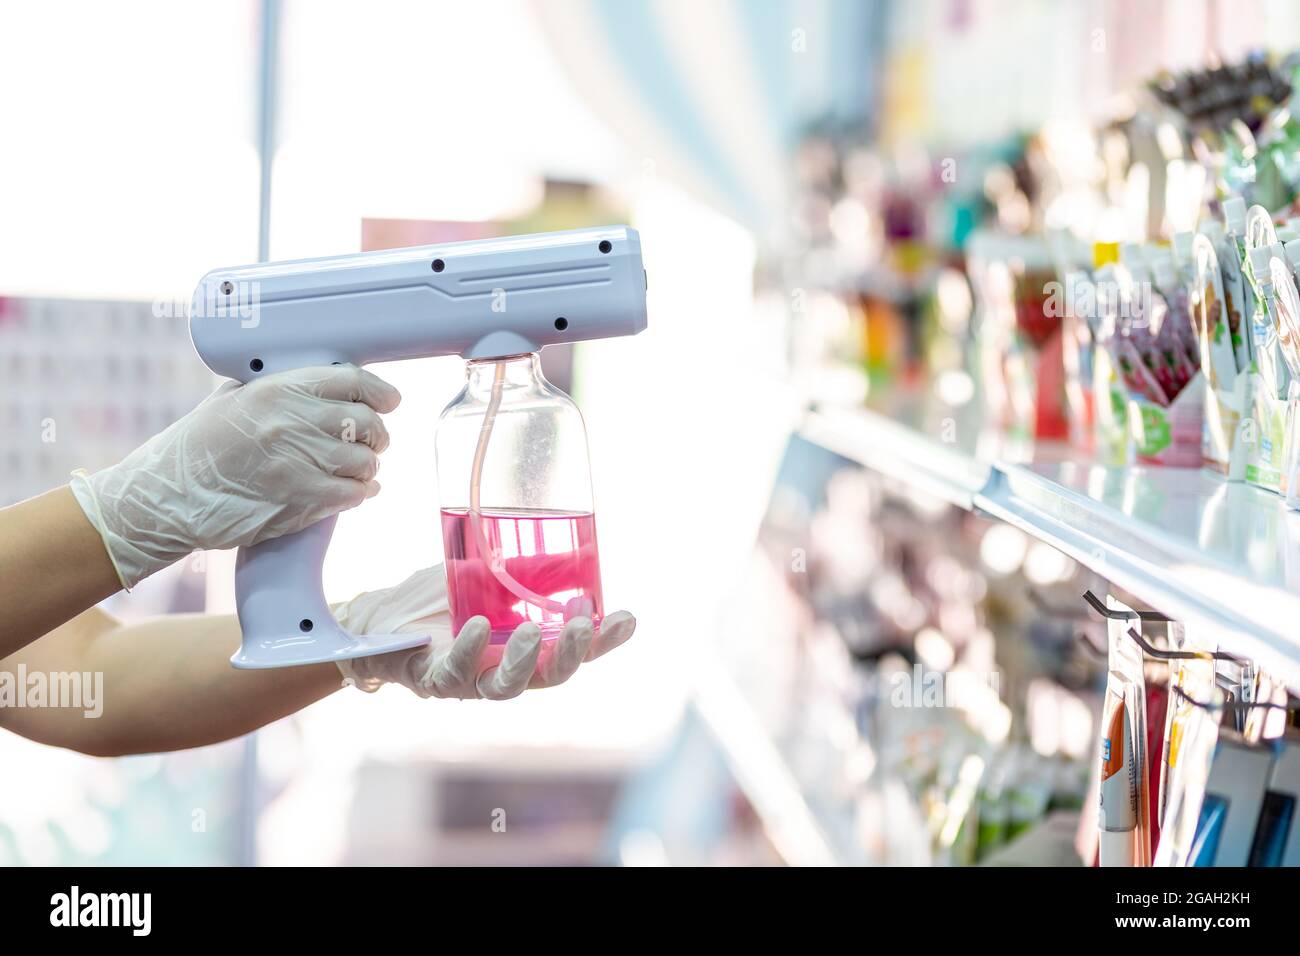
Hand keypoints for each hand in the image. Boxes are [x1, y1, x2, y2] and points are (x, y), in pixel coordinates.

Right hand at [70, 364, 399, 587]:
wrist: (168, 495)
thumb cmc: (199, 444)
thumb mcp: (233, 397)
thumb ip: (278, 386)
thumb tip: (325, 380)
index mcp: (278, 390)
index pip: (352, 380)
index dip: (381, 391)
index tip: (391, 400)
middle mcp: (293, 422)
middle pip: (367, 422)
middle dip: (378, 434)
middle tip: (375, 441)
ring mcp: (299, 463)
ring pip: (366, 461)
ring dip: (368, 466)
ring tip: (358, 469)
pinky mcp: (301, 500)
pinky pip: (354, 494)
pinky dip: (362, 492)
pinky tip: (356, 491)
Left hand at [334, 565, 635, 699]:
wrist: (378, 615)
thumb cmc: (439, 600)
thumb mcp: (491, 573)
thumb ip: (531, 569)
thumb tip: (580, 551)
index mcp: (525, 648)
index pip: (574, 651)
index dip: (603, 641)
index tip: (627, 618)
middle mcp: (503, 670)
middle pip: (550, 676)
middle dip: (573, 654)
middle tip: (586, 624)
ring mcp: (468, 680)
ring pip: (506, 687)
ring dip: (525, 662)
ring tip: (534, 631)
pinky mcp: (431, 679)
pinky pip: (454, 673)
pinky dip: (469, 650)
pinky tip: (478, 627)